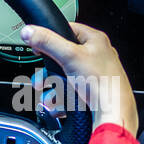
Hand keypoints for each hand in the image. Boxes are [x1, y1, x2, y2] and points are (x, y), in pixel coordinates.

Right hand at [20, 22, 138, 135]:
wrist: (114, 113)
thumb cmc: (103, 83)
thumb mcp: (70, 56)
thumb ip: (47, 42)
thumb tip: (30, 31)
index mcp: (94, 41)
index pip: (67, 30)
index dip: (51, 37)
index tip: (38, 46)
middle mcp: (95, 56)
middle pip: (62, 58)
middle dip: (47, 72)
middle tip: (40, 79)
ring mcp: (93, 75)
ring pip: (65, 78)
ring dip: (52, 89)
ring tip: (47, 97)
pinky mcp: (91, 92)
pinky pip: (71, 93)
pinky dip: (61, 100)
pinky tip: (56, 106)